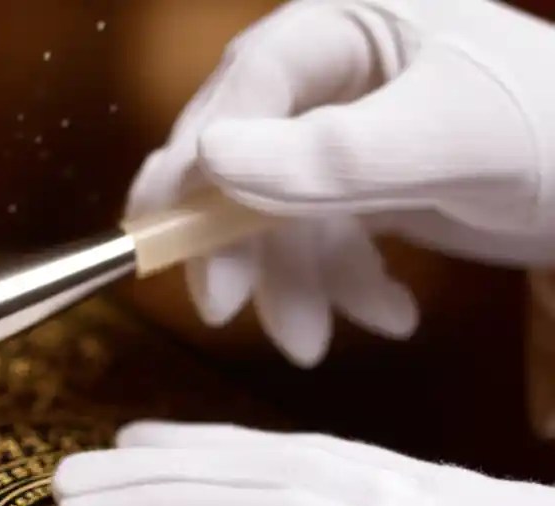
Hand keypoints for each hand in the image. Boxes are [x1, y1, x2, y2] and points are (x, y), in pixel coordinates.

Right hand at [129, 0, 554, 366]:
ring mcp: (342, 127)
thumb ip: (336, 154)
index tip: (180, 244)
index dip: (201, 165)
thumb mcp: (454, 141)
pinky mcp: (360, 180)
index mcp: (345, 23)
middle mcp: (331, 68)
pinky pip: (318, 237)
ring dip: (292, 282)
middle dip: (239, 243)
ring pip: (272, 211)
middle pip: (241, 153)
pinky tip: (388, 315)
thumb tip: (208, 159)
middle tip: (226, 310)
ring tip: (315, 345)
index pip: (246, 87)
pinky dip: (341, 284)